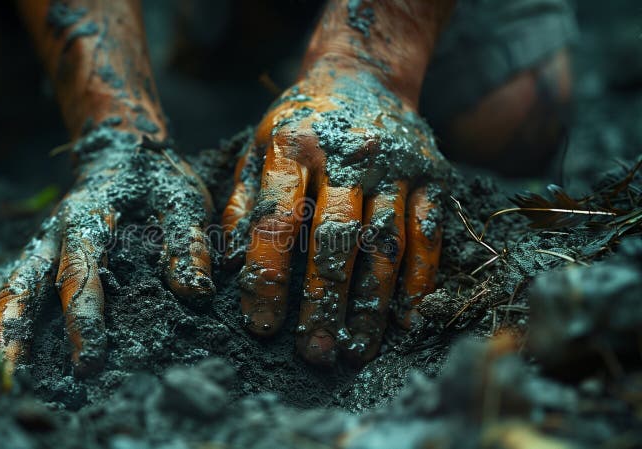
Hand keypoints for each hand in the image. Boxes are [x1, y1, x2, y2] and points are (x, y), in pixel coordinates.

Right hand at [0, 128, 213, 374]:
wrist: (121, 150)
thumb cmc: (153, 178)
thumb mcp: (180, 199)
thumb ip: (187, 242)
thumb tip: (195, 293)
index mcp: (87, 219)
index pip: (81, 274)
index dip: (83, 320)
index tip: (88, 362)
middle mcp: (52, 234)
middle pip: (22, 284)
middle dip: (12, 332)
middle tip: (8, 378)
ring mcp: (39, 244)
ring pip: (4, 287)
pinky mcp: (36, 254)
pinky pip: (2, 285)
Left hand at [222, 58, 448, 365]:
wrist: (364, 76)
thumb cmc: (301, 125)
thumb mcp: (258, 149)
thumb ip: (243, 203)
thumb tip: (228, 264)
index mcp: (294, 146)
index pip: (276, 220)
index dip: (267, 277)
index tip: (260, 326)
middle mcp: (347, 154)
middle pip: (334, 239)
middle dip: (322, 302)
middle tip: (313, 353)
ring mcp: (396, 165)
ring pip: (384, 244)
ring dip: (370, 303)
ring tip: (356, 350)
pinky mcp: (433, 176)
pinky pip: (428, 235)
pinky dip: (419, 281)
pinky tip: (406, 320)